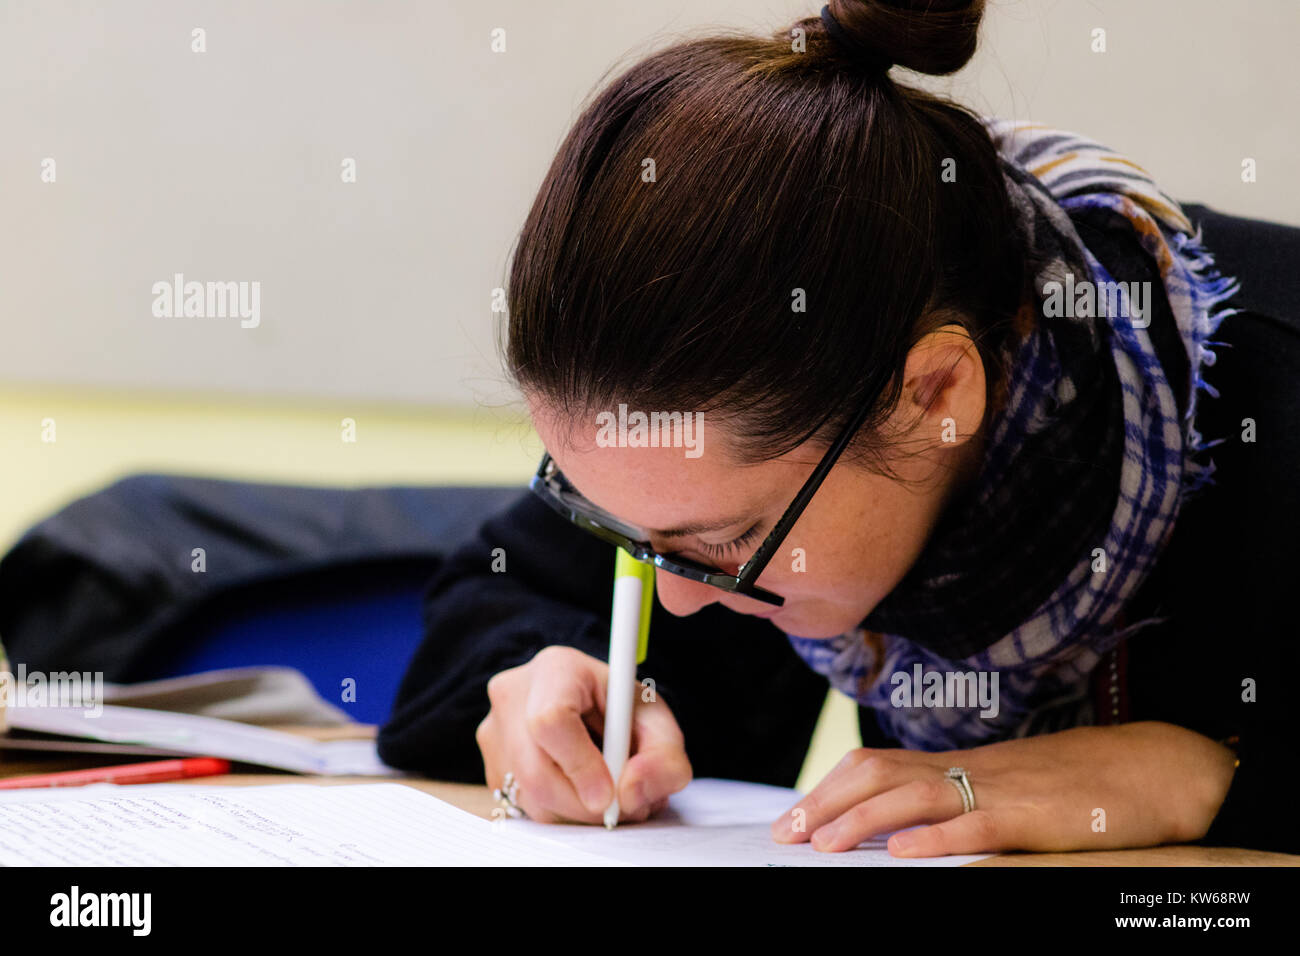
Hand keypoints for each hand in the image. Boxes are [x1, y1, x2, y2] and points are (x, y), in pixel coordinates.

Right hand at [476, 644, 691, 823]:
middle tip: (620, 808)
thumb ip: (665, 758)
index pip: (551, 721)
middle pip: (536, 771)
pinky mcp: (489, 768)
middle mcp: (512, 696)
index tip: (610, 794)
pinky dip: (559, 813)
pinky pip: (523, 808)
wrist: (593, 708)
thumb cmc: (624, 711)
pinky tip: (580, 792)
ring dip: (576, 813)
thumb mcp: (658, 724)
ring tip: (606, 792)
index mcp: (556, 669)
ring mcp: (494, 734)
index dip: (581, 766)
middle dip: (586, 804)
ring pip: (530, 798)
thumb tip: (630, 795)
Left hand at [771, 721, 1237, 855]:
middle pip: (880, 773)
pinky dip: (939, 839)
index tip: (791, 818)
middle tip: (786, 833)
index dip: (828, 789)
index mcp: (957, 764)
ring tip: (824, 842)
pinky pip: (979, 825)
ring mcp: (999, 789)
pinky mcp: (1035, 816)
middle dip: (827, 802)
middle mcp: (967, 769)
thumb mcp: (1003, 788)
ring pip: (917, 795)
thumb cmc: (1074, 784)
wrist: (1149, 766)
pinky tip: (905, 853)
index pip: (876, 765)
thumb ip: (955, 802)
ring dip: (864, 820)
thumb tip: (901, 828)